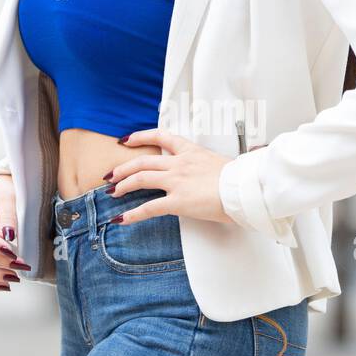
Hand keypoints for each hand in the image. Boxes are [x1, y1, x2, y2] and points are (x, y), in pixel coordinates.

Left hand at [104, 129, 230, 225]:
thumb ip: (208, 166)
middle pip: (143, 161)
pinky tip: (122, 219)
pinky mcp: (178, 201)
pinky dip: (132, 214)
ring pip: (140, 178)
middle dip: (123, 168)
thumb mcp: (220, 164)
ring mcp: (177, 181)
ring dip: (123, 185)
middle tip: (112, 175)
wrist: (244, 189)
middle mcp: (180, 163)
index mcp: (191, 152)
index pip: (161, 136)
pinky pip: (149, 208)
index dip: (141, 137)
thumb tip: (208, 173)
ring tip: (112, 192)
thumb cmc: (239, 180)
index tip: (127, 140)